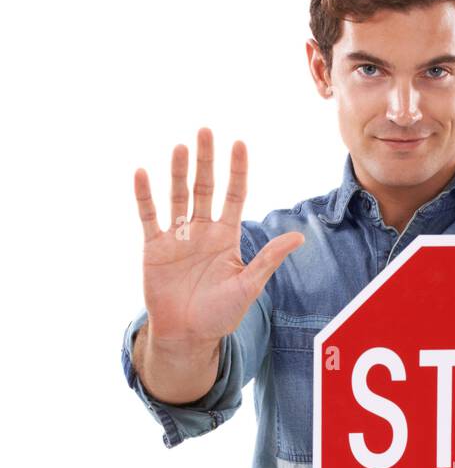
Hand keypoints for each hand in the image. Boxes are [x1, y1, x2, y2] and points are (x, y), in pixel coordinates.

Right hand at [134, 127, 304, 350]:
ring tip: (180, 147)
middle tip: (205, 130)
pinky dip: (145, 196)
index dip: (237, 171)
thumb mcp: (248, 286)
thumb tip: (298, 237)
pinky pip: (149, 216)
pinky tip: (143, 173)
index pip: (234, 196)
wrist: (187, 336)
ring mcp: (177, 237)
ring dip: (178, 172)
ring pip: (178, 196)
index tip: (239, 144)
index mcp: (226, 237)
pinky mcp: (154, 247)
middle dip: (206, 161)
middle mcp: (202, 231)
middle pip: (205, 188)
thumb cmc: (219, 314)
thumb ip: (268, 259)